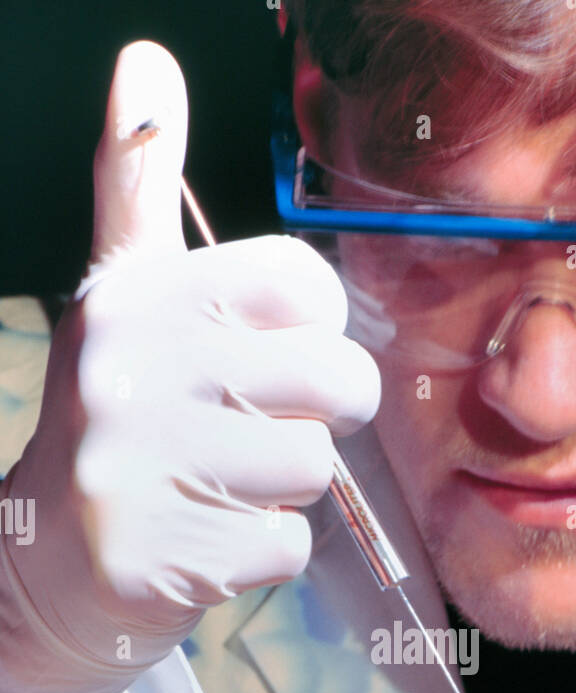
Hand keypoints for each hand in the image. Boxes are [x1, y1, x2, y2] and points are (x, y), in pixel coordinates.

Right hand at [0, 41, 378, 692]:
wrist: (50, 561)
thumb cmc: (120, 421)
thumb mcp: (125, 299)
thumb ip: (141, 185)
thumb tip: (145, 59)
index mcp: (138, 297)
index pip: (306, 287)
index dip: (315, 333)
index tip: (270, 357)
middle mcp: (132, 370)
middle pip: (336, 381)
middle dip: (320, 416)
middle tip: (261, 429)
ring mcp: (139, 468)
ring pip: (314, 467)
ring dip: (285, 488)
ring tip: (223, 486)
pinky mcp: (160, 556)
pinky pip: (289, 546)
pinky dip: (265, 552)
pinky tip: (211, 539)